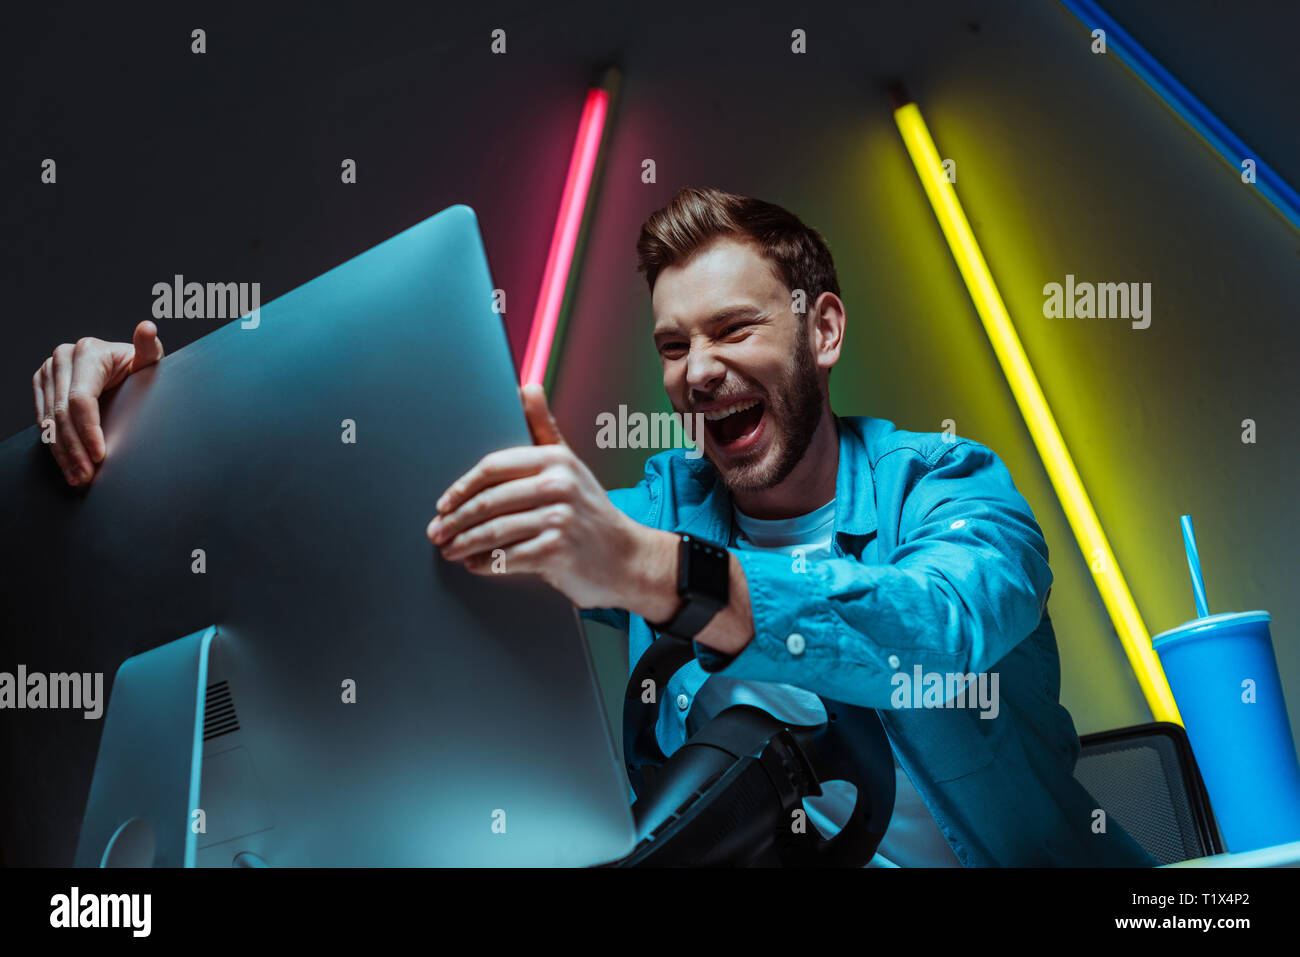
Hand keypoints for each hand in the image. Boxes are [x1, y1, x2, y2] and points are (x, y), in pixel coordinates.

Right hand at [31, 320, 164, 485]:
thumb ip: (149, 348)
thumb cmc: (139, 367)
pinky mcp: (42, 385)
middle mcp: (62, 358)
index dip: (89, 430)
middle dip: (75, 448)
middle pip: (62, 413)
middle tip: (88, 475)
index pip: (81, 400)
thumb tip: (147, 328)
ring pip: (48, 420)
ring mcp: (49, 372)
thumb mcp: (149, 360)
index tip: (100, 454)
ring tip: (78, 476)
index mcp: (87, 351)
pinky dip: (55, 446)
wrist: (122, 367)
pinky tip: (67, 465)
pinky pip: (43, 420)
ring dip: (63, 453)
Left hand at [427, 384, 675, 612]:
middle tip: (436, 532)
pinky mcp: (557, 552)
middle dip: (456, 520)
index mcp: (555, 460)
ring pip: (494, 531)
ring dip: (463, 543)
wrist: (627, 557)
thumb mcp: (569, 464)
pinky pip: (507, 558)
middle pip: (489, 502)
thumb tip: (527, 386)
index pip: (493, 467)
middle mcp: (559, 486)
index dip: (462, 487)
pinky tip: (473, 564)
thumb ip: (543, 427)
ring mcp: (559, 520)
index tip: (444, 503)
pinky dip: (484, 563)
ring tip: (449, 550)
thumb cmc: (590, 510)